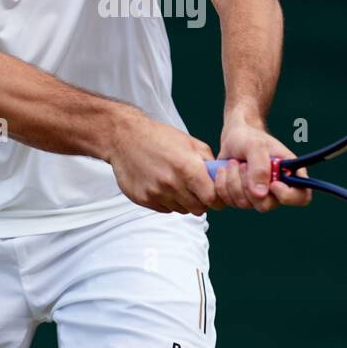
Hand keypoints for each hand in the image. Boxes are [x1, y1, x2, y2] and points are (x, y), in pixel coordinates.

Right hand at [108, 111, 222, 215]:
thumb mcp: (190, 142)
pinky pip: (165, 209)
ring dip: (184, 201)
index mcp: (188, 167)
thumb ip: (209, 163)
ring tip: (177, 183)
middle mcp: (172, 183)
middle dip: (202, 201)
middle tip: (197, 189)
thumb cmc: (159, 137)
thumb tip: (221, 179)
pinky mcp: (144, 199)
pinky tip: (163, 185)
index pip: (212, 198)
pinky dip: (168, 201)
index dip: (217, 197)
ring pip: (182, 210)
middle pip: (199, 208)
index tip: (215, 193)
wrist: (124, 137)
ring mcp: (156, 193)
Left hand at [214, 112, 311, 211]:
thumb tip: (260, 194)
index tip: (273, 184)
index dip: (287, 196)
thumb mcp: (255, 145)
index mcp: (290, 175)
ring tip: (233, 163)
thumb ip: (260, 167)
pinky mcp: (240, 199)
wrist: (233, 139)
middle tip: (243, 164)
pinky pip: (230, 201)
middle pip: (265, 205)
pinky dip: (223, 185)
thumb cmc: (250, 138)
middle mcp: (276, 190)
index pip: (301, 197)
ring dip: (233, 181)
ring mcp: (258, 197)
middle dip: (248, 185)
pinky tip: (224, 170)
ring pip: (244, 204)